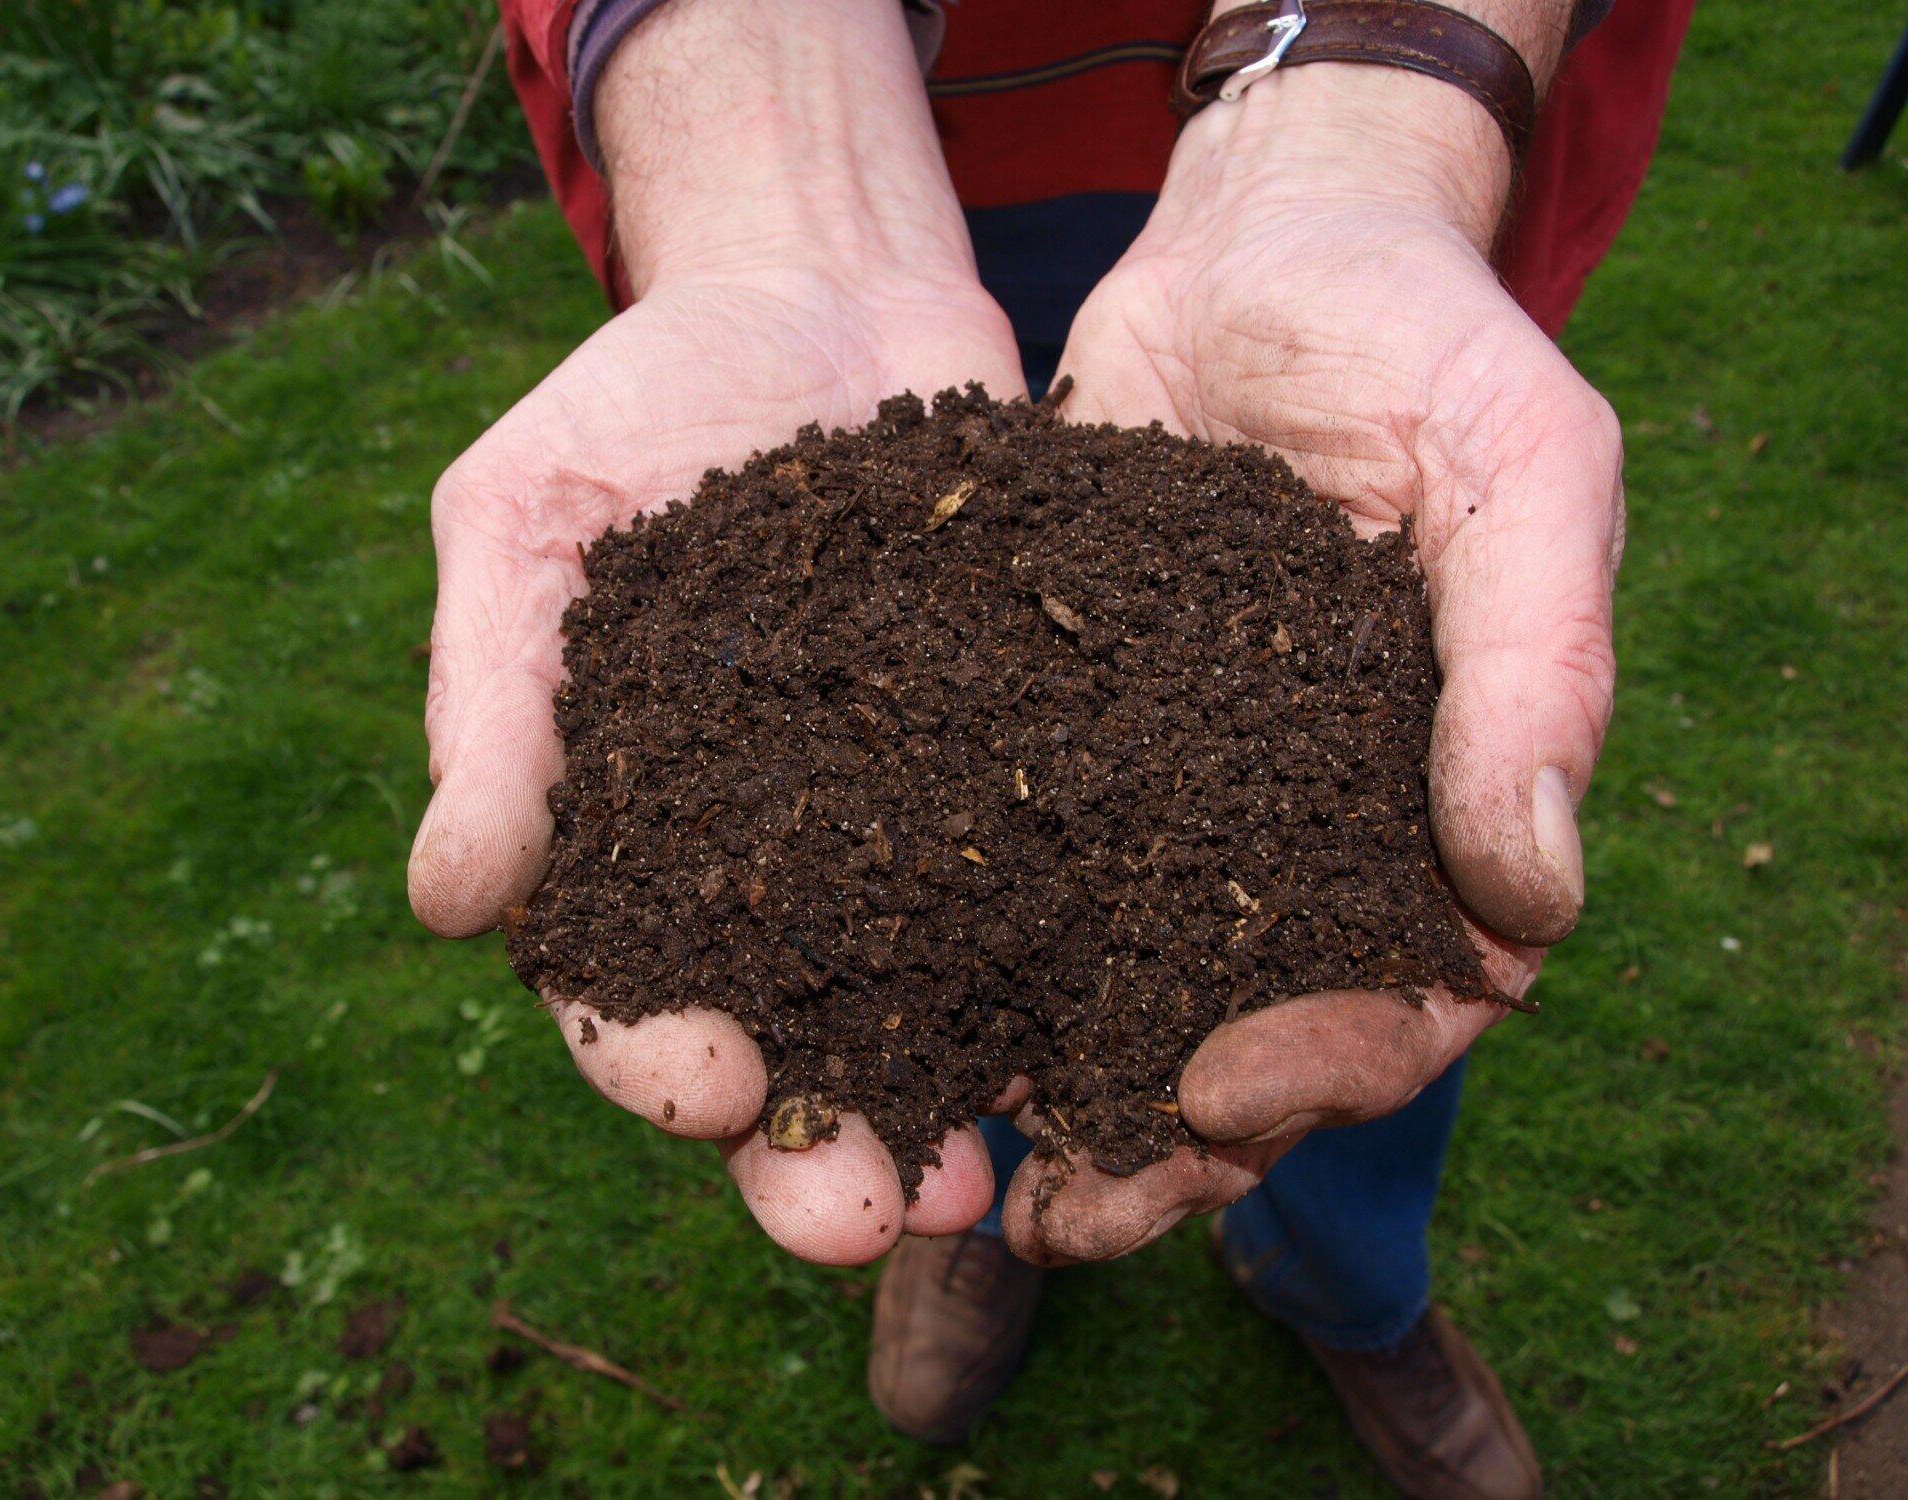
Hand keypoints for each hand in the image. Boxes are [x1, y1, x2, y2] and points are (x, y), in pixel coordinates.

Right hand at [408, 0, 1024, 1263]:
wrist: (818, 287)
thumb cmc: (639, 402)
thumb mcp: (527, 522)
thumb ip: (493, 706)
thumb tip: (447, 903)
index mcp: (633, 841)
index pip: (626, 991)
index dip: (658, 1060)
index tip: (711, 1090)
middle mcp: (774, 869)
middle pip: (790, 1049)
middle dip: (819, 1151)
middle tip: (872, 1217)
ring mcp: (909, 829)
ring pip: (930, 1010)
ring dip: (957, 1107)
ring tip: (999, 1180)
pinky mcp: (1025, 770)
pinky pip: (1054, 889)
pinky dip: (1080, 972)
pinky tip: (1123, 1031)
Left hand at [1001, 63, 1621, 1264]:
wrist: (1261, 248)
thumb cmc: (1423, 342)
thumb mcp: (1520, 472)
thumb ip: (1538, 670)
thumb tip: (1533, 898)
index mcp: (1430, 809)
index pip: (1408, 997)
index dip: (1327, 1068)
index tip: (1218, 1094)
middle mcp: (1295, 832)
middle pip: (1243, 1036)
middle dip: (1160, 1141)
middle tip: (1058, 1214)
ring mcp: (1169, 797)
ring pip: (1111, 985)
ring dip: (1039, 1087)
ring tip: (947, 1166)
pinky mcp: (1050, 741)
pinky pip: (1004, 869)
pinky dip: (949, 948)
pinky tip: (869, 1007)